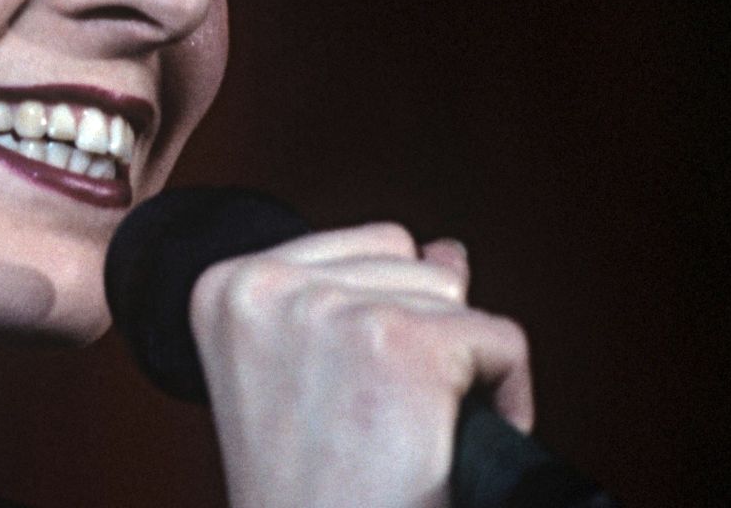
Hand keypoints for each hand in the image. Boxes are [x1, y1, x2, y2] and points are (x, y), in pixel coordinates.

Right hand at [188, 224, 532, 507]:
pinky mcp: (401, 342)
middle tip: (372, 429)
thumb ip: (369, 294)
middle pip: (413, 265)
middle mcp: (266, 285)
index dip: (381, 326)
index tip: (345, 396)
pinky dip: (505, 398)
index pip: (366, 247)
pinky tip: (447, 446)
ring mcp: (332, 310)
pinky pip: (501, 340)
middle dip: (419, 345)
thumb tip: (449, 252)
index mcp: (226, 288)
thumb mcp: (308, 376)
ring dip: (454, 370)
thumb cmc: (310, 494)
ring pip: (455, 299)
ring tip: (403, 437)